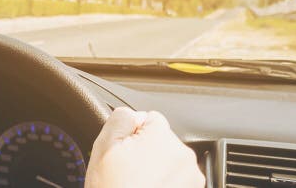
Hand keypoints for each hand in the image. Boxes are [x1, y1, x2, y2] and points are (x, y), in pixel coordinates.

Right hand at [85, 107, 204, 187]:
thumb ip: (120, 118)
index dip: (132, 133)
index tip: (124, 152)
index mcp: (163, 139)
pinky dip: (164, 184)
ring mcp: (192, 180)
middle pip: (161, 140)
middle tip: (127, 172)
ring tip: (137, 185)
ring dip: (156, 169)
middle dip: (146, 151)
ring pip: (169, 161)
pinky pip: (175, 180)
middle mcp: (184, 157)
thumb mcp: (104, 147)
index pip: (149, 118)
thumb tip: (133, 114)